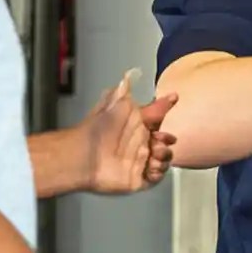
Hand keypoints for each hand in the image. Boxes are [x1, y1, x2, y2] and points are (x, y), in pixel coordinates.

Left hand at [78, 69, 178, 193]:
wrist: (84, 154)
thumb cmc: (99, 128)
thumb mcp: (117, 104)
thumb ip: (127, 90)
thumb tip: (131, 72)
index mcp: (136, 127)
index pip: (159, 125)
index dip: (165, 123)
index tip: (163, 125)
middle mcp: (139, 145)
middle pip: (165, 143)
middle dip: (167, 140)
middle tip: (158, 140)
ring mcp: (139, 163)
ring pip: (164, 160)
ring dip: (165, 156)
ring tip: (154, 154)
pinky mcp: (138, 179)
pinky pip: (157, 178)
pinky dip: (159, 172)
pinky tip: (151, 166)